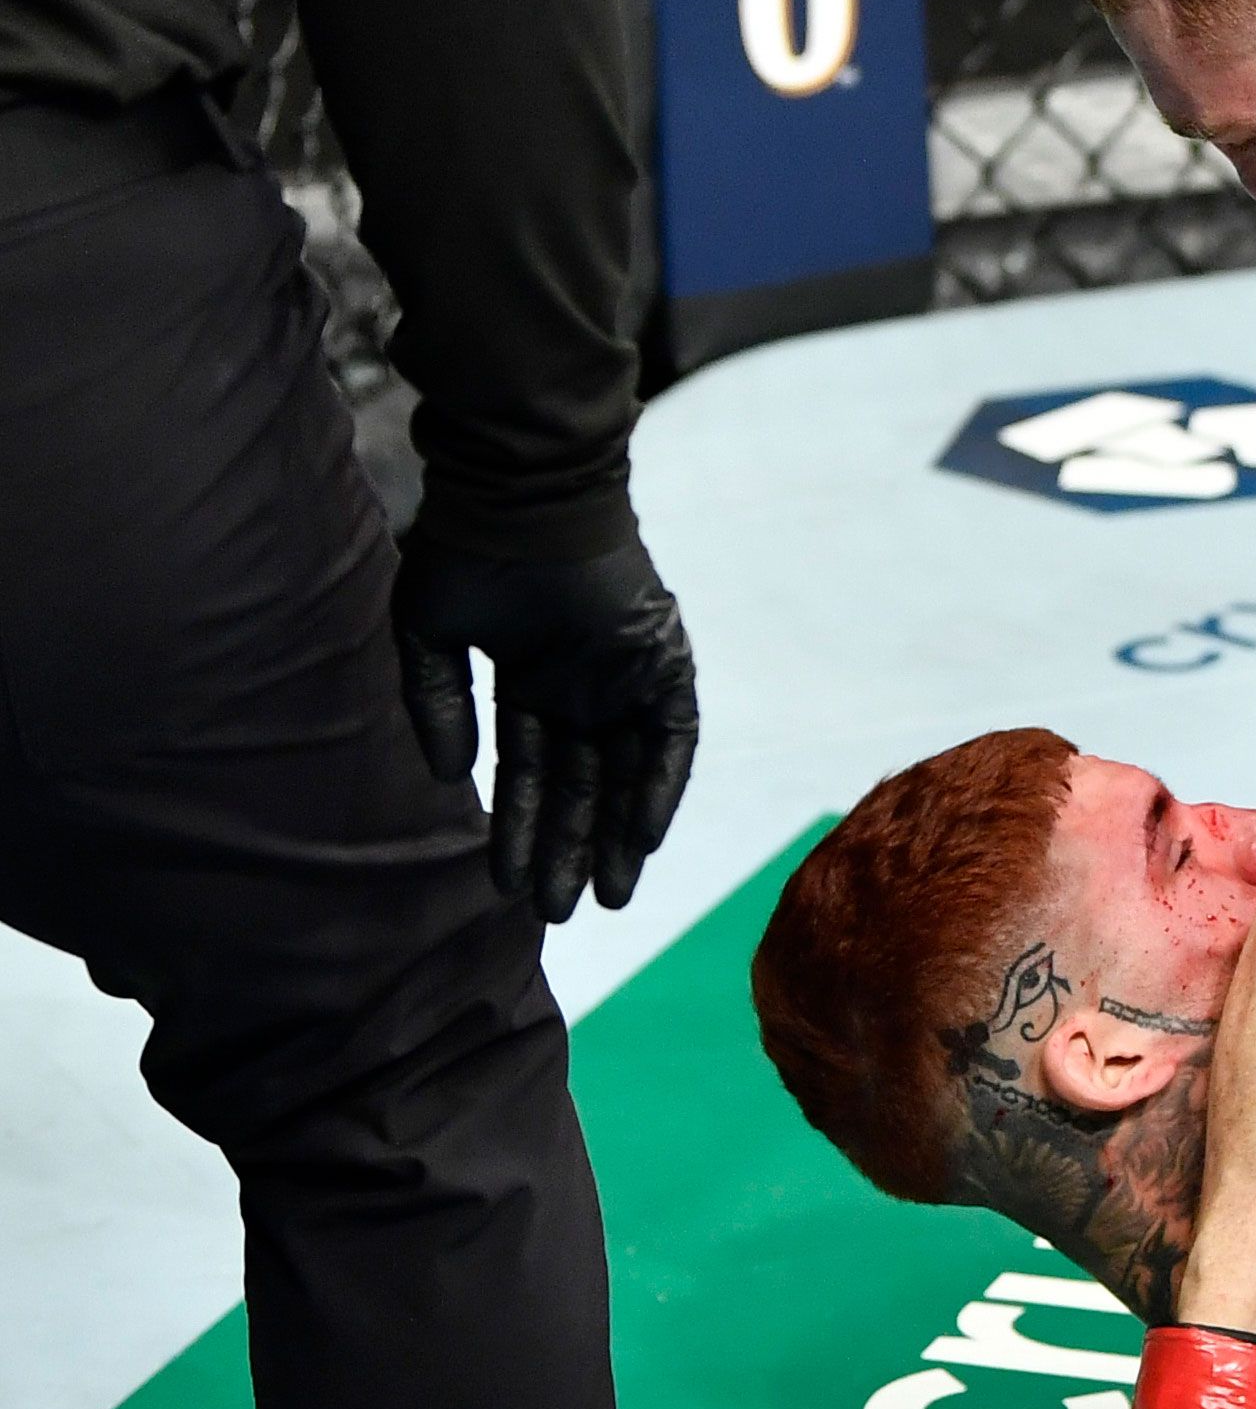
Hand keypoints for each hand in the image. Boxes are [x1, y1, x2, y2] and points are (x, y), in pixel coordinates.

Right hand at [392, 534, 698, 922]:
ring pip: (627, 774)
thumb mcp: (431, 638)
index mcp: (533, 682)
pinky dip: (659, 788)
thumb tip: (453, 782)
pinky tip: (642, 838)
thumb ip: (438, 707)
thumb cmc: (467, 553)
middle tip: (561, 912)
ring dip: (619, 835)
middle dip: (570, 849)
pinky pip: (671, 739)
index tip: (509, 885)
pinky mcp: (663, 663)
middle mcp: (584, 688)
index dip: (522, 830)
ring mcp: (627, 677)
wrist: (520, 496)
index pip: (533, 774)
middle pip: (583, 787)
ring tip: (607, 896)